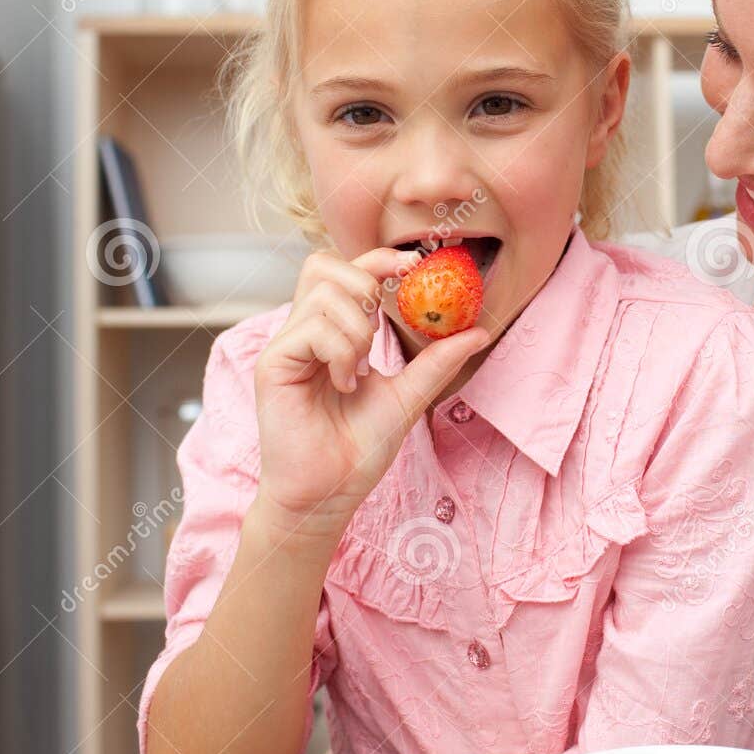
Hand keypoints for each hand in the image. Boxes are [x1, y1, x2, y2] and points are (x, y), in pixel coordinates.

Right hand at [253, 247, 488, 539]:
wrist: (328, 495)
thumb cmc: (357, 451)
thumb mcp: (408, 397)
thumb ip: (436, 362)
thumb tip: (479, 331)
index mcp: (330, 333)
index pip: (346, 271)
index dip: (378, 258)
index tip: (416, 263)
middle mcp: (303, 332)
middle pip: (324, 265)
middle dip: (364, 284)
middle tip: (379, 326)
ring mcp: (286, 346)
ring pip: (323, 294)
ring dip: (356, 329)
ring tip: (359, 371)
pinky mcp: (273, 364)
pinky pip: (312, 329)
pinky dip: (340, 351)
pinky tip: (344, 384)